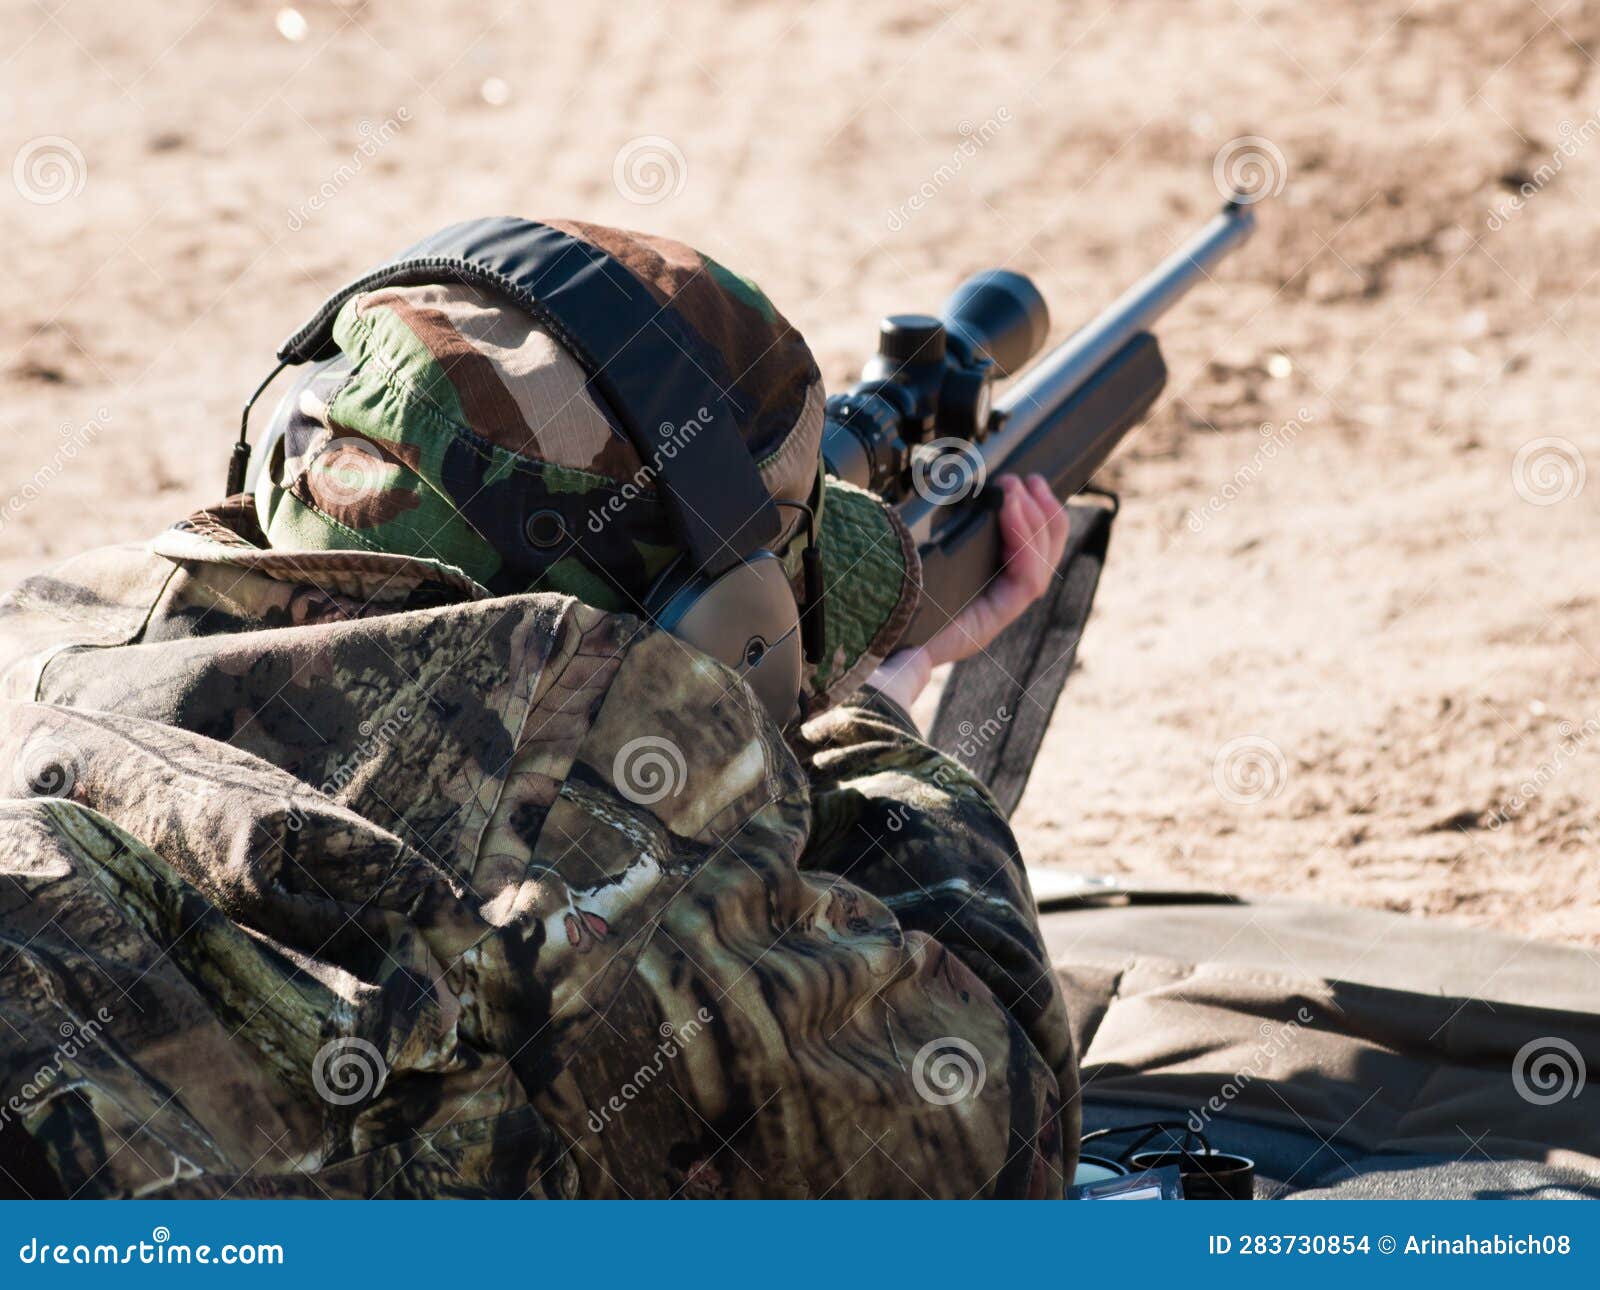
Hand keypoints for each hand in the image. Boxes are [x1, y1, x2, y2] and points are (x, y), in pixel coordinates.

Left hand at [867, 474, 1069, 711]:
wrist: (864, 638)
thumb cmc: (882, 594)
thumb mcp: (914, 552)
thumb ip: (937, 531)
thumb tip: (954, 489)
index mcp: (976, 588)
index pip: (1023, 555)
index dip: (1033, 520)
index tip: (1025, 486)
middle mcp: (988, 603)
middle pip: (1039, 561)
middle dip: (1042, 516)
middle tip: (1030, 482)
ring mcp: (992, 615)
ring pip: (1038, 569)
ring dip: (1035, 524)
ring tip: (1019, 492)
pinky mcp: (989, 622)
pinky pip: (1026, 584)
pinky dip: (1025, 546)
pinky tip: (1011, 516)